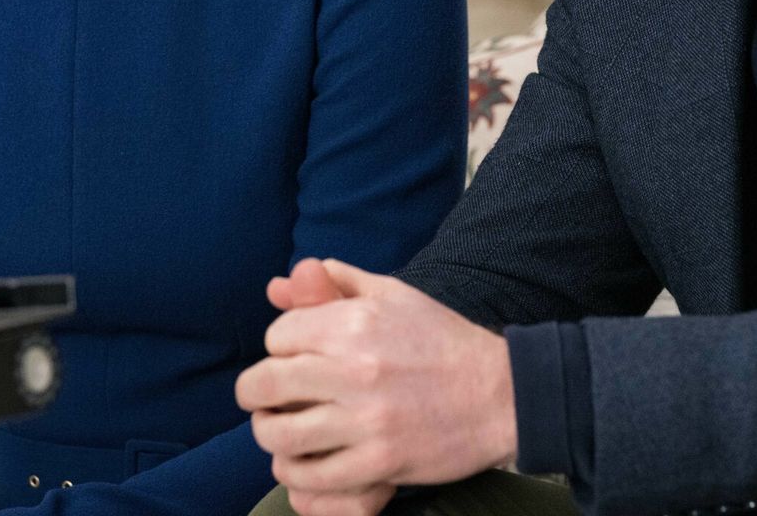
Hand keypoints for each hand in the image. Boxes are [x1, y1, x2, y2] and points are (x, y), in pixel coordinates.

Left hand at [238, 260, 516, 512]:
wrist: (501, 395)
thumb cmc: (444, 340)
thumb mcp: (394, 295)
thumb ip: (338, 283)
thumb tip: (281, 282)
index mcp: (356, 322)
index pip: (277, 336)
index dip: (278, 349)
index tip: (293, 360)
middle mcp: (356, 368)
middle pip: (264, 384)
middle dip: (255, 393)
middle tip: (265, 399)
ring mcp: (367, 420)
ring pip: (278, 435)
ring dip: (270, 434)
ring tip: (282, 430)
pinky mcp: (380, 462)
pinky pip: (312, 475)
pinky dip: (298, 472)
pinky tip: (307, 461)